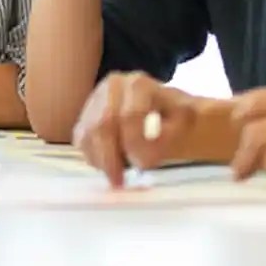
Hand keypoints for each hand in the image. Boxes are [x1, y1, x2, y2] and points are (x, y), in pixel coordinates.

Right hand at [72, 71, 198, 187]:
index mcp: (138, 84)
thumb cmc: (175, 116)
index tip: (145, 165)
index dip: (134, 143)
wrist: (164, 110)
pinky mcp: (84, 115)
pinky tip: (108, 167)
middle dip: (111, 157)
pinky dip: (92, 157)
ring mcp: (94, 99)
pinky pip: (81, 140)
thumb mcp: (184, 121)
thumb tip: (143, 154)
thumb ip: (169, 134)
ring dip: (101, 160)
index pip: (129, 115)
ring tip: (116, 177)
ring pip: (88, 134)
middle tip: (121, 181)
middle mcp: (111, 86)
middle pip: (102, 124)